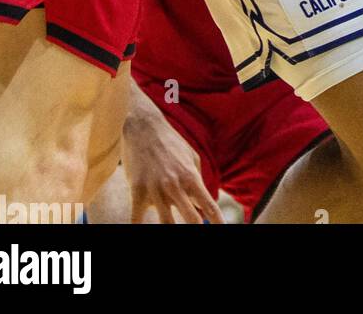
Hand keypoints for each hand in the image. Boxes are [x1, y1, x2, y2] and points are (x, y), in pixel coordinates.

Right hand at [122, 95, 223, 224]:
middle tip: (203, 235)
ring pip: (166, 224)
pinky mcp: (137, 191)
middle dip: (198, 230)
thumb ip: (198, 180)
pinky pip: (137, 219)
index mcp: (191, 176)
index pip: (209, 205)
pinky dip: (138, 228)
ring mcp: (156, 190)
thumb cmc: (170, 142)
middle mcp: (176, 185)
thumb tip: (205, 203)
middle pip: (192, 220)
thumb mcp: (191, 156)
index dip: (218, 222)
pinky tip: (140, 230)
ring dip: (172, 232)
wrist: (143, 127)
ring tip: (176, 235)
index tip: (224, 230)